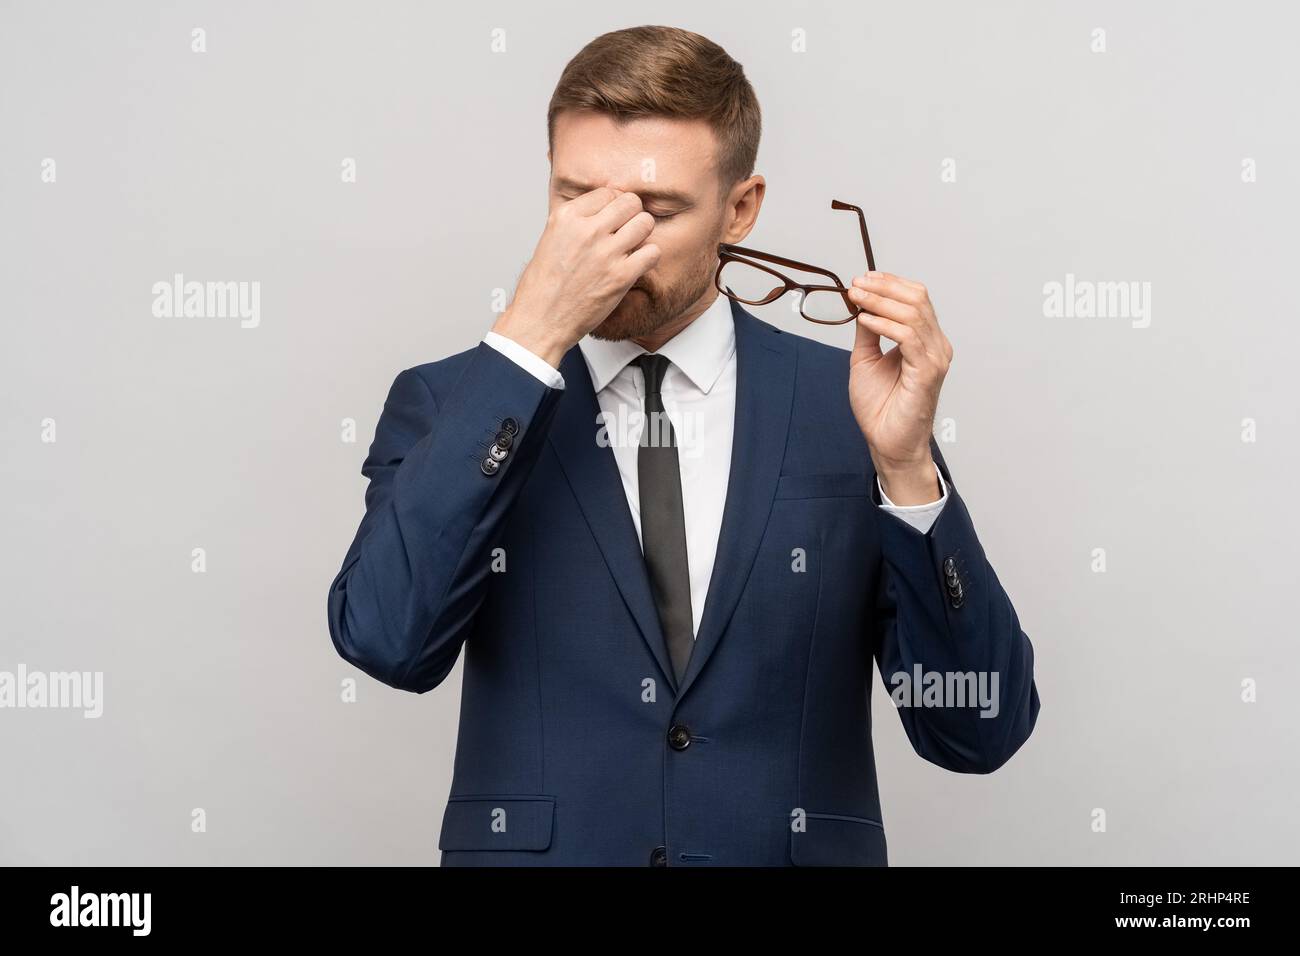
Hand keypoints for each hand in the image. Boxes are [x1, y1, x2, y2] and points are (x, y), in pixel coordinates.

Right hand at [492, 187, 660, 367]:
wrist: (541, 319)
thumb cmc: (543, 285)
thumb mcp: (551, 238)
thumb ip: (577, 221)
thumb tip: (604, 209)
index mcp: (567, 217)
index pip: (608, 192)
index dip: (613, 206)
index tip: (611, 220)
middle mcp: (587, 230)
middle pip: (630, 203)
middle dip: (632, 215)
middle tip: (626, 231)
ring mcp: (606, 253)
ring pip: (645, 223)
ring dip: (643, 234)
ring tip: (632, 247)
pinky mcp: (621, 276)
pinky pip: (653, 252)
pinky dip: (649, 257)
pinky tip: (636, 264)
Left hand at [845, 272, 951, 489]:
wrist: (887, 442)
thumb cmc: (881, 407)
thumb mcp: (867, 358)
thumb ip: (868, 331)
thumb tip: (862, 304)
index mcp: (925, 340)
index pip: (915, 298)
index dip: (889, 284)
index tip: (862, 279)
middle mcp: (936, 345)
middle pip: (917, 299)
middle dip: (884, 287)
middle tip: (856, 285)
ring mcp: (935, 357)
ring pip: (913, 313)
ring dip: (880, 301)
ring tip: (857, 298)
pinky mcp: (928, 371)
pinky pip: (908, 337)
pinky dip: (884, 324)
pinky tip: (864, 320)